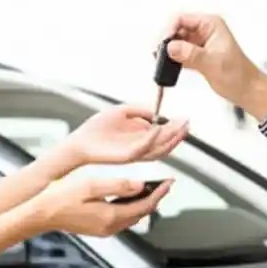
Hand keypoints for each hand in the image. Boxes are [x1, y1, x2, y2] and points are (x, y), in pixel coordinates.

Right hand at [31, 177, 172, 235]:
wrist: (41, 215)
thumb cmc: (60, 198)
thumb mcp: (90, 185)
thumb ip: (117, 186)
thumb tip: (140, 185)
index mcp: (111, 216)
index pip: (145, 205)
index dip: (159, 193)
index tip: (169, 181)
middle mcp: (111, 226)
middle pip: (142, 213)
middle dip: (155, 198)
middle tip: (164, 184)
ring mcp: (105, 230)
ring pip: (134, 217)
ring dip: (144, 203)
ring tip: (151, 188)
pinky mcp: (99, 229)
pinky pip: (123, 219)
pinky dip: (132, 208)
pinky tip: (130, 197)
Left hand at [61, 106, 188, 167]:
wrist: (80, 141)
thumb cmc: (96, 129)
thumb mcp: (121, 112)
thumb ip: (139, 110)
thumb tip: (155, 112)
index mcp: (140, 139)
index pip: (163, 136)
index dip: (175, 129)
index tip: (184, 119)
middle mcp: (140, 148)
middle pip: (165, 144)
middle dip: (178, 134)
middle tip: (186, 123)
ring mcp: (134, 154)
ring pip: (159, 150)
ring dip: (170, 138)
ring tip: (179, 127)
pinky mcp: (125, 157)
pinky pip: (142, 149)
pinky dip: (151, 139)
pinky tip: (158, 128)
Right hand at [160, 13, 266, 120]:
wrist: (247, 91)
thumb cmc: (239, 75)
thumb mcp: (213, 63)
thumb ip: (191, 54)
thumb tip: (172, 47)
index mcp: (211, 25)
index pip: (182, 19)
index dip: (169, 29)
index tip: (164, 44)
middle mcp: (205, 31)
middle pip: (176, 29)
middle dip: (167, 41)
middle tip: (159, 54)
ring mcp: (200, 43)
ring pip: (176, 41)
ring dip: (169, 50)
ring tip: (162, 61)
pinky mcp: (197, 56)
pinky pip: (180, 53)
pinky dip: (173, 59)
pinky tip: (170, 67)